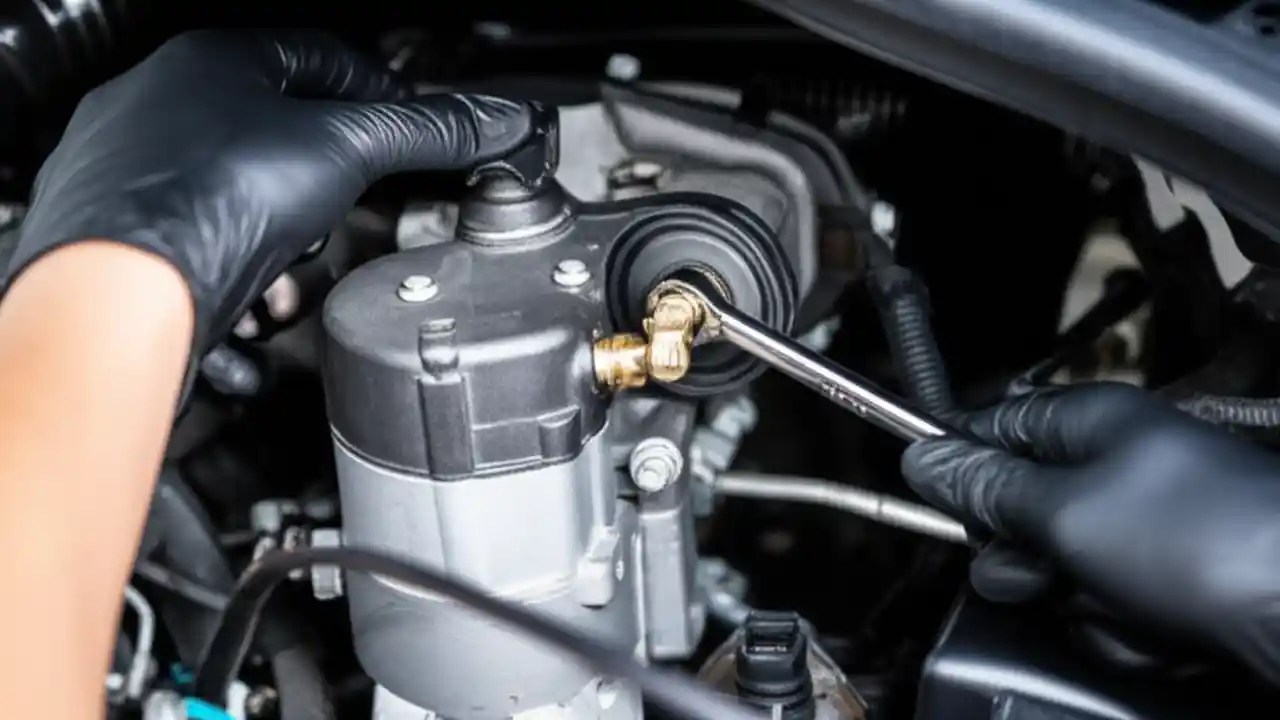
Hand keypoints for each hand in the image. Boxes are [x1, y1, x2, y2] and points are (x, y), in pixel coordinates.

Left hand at [7, 30, 531, 353]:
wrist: (117, 297)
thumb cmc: (208, 204)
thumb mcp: (345, 152)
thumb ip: (426, 134)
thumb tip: (497, 122)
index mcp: (211, 64)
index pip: (320, 61)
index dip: (375, 98)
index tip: (406, 133)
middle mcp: (160, 113)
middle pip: (279, 147)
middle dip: (320, 204)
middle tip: (335, 228)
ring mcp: (133, 180)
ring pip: (241, 215)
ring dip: (279, 262)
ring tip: (283, 285)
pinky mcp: (120, 245)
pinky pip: (199, 261)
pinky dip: (233, 292)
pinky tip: (245, 313)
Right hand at [903, 383, 1279, 682]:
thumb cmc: (1205, 540)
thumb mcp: (1065, 510)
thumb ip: (985, 488)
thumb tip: (922, 457)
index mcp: (1090, 424)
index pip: (990, 431)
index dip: (959, 473)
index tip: (937, 507)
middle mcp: (1118, 470)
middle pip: (1021, 516)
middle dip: (1026, 560)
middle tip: (1050, 570)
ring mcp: (1149, 531)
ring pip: (1063, 576)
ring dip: (1083, 606)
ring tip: (1131, 607)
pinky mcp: (1175, 586)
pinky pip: (1111, 613)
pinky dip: (1128, 633)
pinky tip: (1164, 632)